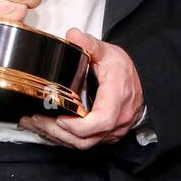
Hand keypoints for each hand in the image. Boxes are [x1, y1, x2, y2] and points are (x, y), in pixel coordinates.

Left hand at [18, 28, 144, 148]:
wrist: (143, 82)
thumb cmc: (125, 70)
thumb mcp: (108, 52)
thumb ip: (89, 44)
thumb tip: (72, 35)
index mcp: (117, 98)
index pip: (100, 121)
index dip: (77, 125)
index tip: (59, 117)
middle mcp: (117, 120)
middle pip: (86, 139)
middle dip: (58, 132)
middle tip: (37, 119)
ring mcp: (113, 131)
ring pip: (85, 145)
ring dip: (60, 137)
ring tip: (38, 123)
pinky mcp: (108, 135)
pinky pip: (87, 144)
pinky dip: (67, 139)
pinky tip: (51, 129)